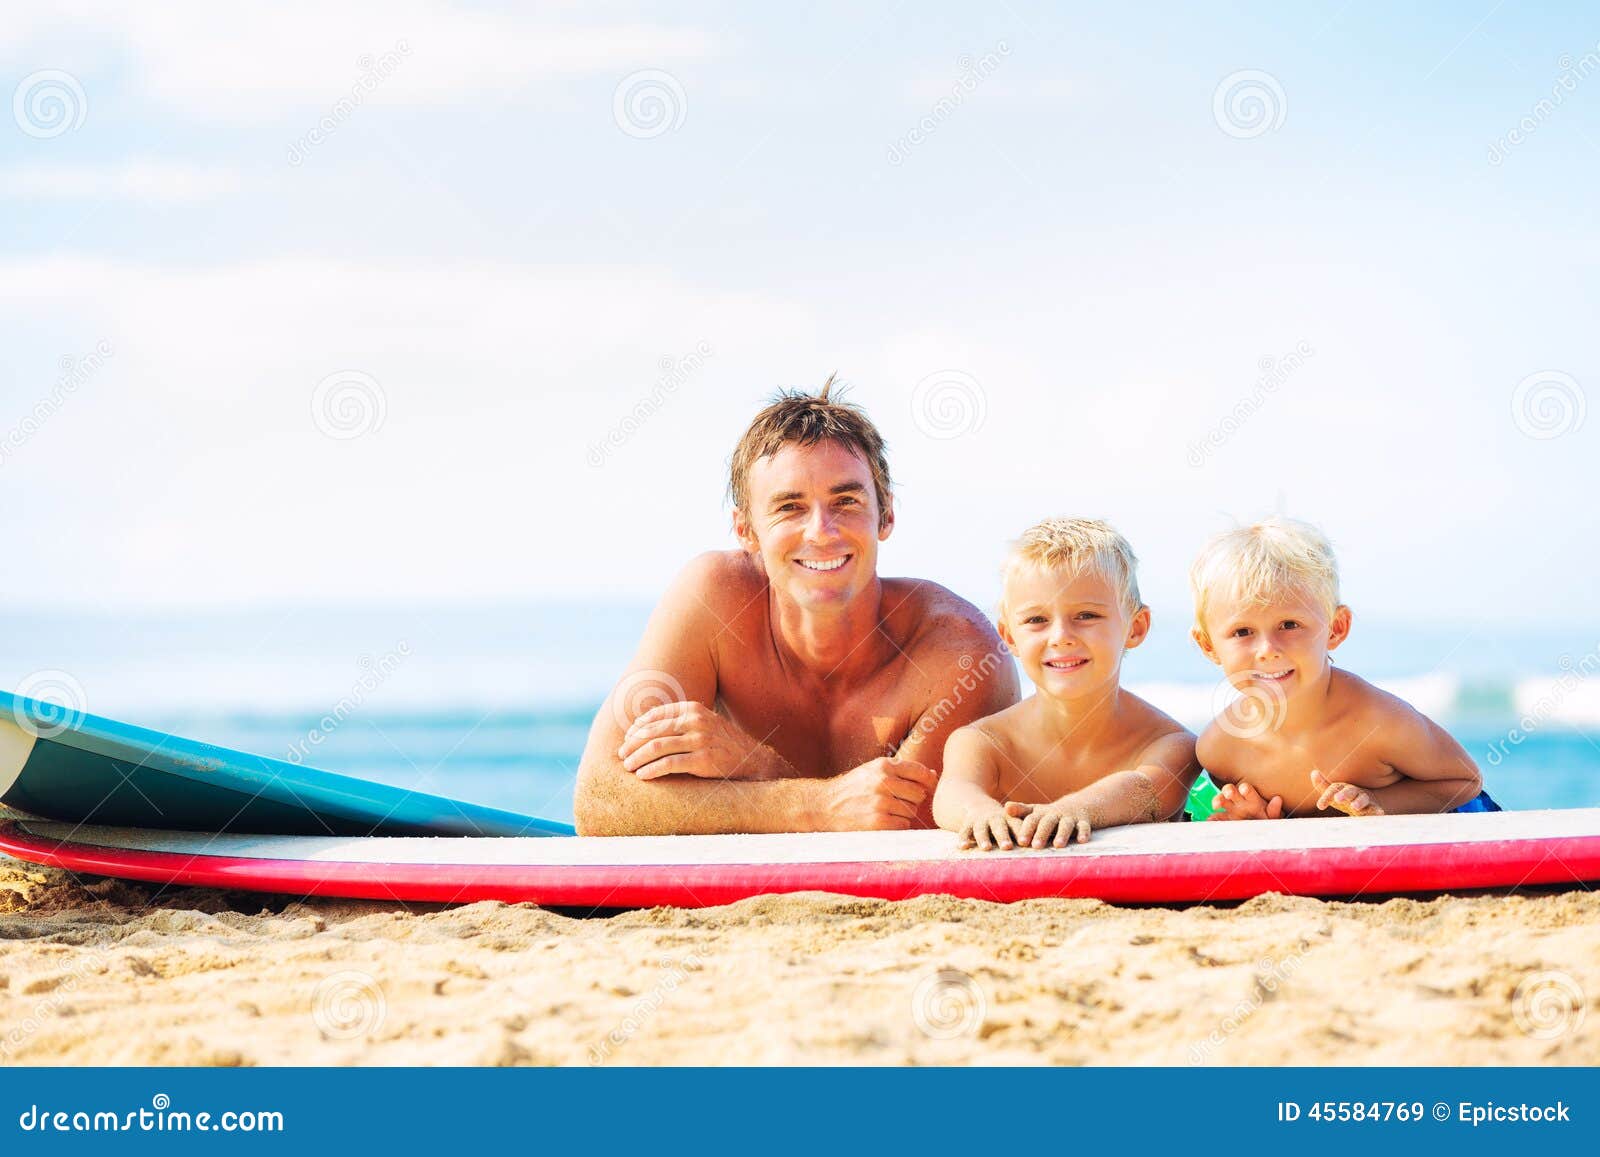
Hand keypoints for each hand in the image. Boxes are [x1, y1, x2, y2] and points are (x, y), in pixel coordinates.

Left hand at [619, 701, 784, 780]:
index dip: (638, 727)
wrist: (754, 762)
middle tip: (622, 755)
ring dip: (637, 758)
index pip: (656, 714)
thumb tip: (647, 728)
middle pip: (653, 731)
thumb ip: (683, 722)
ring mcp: (700, 740)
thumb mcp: (706, 723)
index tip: (628, 739)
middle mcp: (696, 721)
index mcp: (694, 709)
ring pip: (657, 747)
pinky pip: (669, 764)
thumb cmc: (725, 744)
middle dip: (633, 744)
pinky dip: (651, 770)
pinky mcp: (703, 761)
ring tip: (628, 767)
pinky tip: (643, 776)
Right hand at [815, 757, 937, 830]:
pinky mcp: (878, 822)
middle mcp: (883, 782)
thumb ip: (902, 771)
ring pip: (912, 810)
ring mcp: (880, 802)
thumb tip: (933, 775)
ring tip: (885, 810)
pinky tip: (882, 820)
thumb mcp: (873, 771)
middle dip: (912, 799)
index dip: (928, 781)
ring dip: (903, 813)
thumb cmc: (853, 788)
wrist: (824, 806)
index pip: (920, 772)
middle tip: (896, 801)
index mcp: (883, 766)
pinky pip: (903, 824)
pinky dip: (896, 825)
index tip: (928, 787)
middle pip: (919, 793)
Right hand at [957, 804, 1024, 850]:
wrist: (979, 808)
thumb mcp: (1013, 824)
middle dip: (1002, 837)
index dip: (1021, 834)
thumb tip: (1044, 855)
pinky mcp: (967, 825)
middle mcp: (994, 819)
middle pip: (999, 827)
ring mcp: (980, 821)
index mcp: (1009, 819)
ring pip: (981, 830)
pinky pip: (964, 832)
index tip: (1026, 844)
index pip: (1016, 826)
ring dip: (983, 838)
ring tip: (986, 848)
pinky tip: (962, 847)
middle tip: (1007, 847)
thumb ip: (1025, 836)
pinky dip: (963, 839)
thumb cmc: (1003, 823)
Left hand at [1004, 800, 1092, 847]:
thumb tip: (1005, 807)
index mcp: (1041, 814)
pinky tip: (1082, 841)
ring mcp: (1070, 818)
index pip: (1032, 820)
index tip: (1021, 842)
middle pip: (1048, 822)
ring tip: (1058, 846)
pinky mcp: (1083, 822)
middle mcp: (1055, 815)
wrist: (1077, 807)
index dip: (1026, 830)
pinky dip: (1084, 833)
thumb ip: (1020, 811)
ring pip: (1066, 825)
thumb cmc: (1049, 815)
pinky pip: (1084, 827)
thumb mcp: (1035, 811)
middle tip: (1036, 846)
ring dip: (1062, 834)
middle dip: (1042, 834)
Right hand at [1206, 781, 1283, 820]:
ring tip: (1216, 805)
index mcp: (1251, 798)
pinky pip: (1215, 818)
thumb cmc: (1268, 821)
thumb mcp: (1273, 817)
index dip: (1245, 789)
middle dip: (1229, 790)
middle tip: (1229, 794)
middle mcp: (1238, 802)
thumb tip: (1277, 799)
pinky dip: (1212, 819)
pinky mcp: (1224, 821)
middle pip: (1230, 790)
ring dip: (1218, 800)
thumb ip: (1274, 810)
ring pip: (1221, 801)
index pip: (1246, 789)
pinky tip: (1210, 821)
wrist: (1263, 835)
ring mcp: (1229, 811)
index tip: (1244, 790)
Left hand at [1310, 769, 1383, 815]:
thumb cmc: (1346, 797)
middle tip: (1338, 799)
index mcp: (1343, 788)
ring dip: (1359, 802)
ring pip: (1363, 799)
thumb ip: (1323, 785)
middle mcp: (1354, 792)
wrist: (1366, 802)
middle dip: (1344, 794)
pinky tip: (1380, 813)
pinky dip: (1378, 811)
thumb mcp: (1333, 793)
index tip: (1320, 806)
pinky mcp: (1374, 808)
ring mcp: (1365, 799)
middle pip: (1349, 791)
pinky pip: (1376, 809)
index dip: (1326, 797)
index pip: (1333, 790)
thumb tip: (1314, 772)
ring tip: (1355, 807)